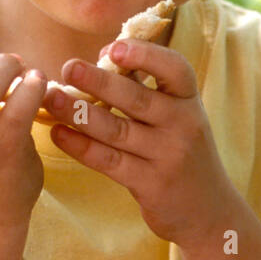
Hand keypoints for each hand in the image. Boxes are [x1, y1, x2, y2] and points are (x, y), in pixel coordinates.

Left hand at [42, 39, 236, 246]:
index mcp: (189, 100)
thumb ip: (145, 83)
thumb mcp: (175, 114)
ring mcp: (168, 156)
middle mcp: (183, 125)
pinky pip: (109, 161)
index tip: (113, 48)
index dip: (145, 55)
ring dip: (79, 113)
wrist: (209, 210)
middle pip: (137, 98)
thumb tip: (104, 53)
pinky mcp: (152, 185)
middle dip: (98, 82)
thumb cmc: (181, 148)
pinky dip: (81, 146)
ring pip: (116, 130)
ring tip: (51, 98)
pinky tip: (58, 133)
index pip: (175, 69)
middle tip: (68, 67)